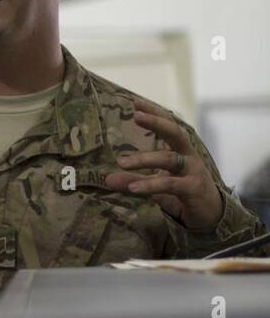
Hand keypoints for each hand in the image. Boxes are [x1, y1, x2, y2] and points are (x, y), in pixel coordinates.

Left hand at [103, 97, 222, 231]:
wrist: (210, 215)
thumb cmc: (182, 194)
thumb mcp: (155, 185)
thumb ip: (134, 180)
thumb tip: (107, 179)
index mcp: (180, 150)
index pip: (167, 126)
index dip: (154, 113)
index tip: (135, 102)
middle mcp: (188, 156)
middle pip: (175, 133)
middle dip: (156, 122)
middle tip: (136, 116)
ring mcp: (193, 171)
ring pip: (169, 159)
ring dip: (144, 160)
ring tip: (122, 163)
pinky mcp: (194, 188)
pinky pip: (170, 184)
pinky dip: (151, 185)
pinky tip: (133, 188)